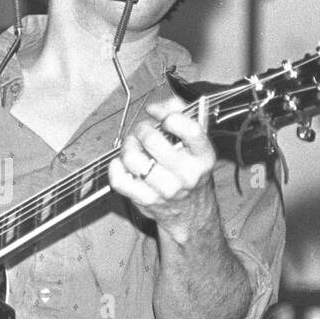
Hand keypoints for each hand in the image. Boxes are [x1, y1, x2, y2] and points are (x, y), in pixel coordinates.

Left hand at [107, 96, 217, 242]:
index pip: (189, 129)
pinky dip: (116, 167)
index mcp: (204, 156)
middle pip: (152, 140)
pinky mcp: (146, 200)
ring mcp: (166, 190)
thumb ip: (180, 114)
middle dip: (141, 129)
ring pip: (132, 158)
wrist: (190, 211)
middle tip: (142, 132)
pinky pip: (119, 179)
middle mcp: (187, 174)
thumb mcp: (195, 143)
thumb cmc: (189, 170)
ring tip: (133, 147)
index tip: (161, 116)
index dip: (168, 115)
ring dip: (127, 147)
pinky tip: (123, 164)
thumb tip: (155, 107)